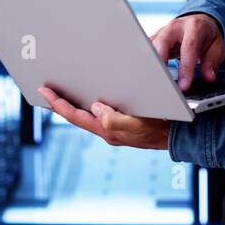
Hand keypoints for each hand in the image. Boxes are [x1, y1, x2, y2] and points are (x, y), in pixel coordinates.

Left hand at [37, 85, 170, 149]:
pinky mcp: (123, 123)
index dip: (58, 104)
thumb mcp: (138, 123)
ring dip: (73, 103)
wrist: (181, 135)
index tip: (44, 91)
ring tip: (59, 92)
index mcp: (108, 130)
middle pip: (78, 116)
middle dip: (60, 103)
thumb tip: (95, 107)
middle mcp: (108, 130)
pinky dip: (88, 105)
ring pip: (87, 115)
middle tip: (44, 89)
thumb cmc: (162, 128)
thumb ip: (115, 119)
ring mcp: (115, 128)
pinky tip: (88, 98)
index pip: (77, 116)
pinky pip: (99, 114)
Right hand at [148, 12, 224, 91]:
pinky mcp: (154, 39)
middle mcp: (175, 27)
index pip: (188, 47)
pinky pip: (146, 50)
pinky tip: (147, 74)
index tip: (183, 86)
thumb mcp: (217, 47)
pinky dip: (145, 62)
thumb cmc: (207, 35)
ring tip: (152, 83)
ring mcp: (162, 32)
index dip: (185, 68)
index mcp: (194, 27)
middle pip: (162, 43)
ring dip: (149, 64)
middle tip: (161, 84)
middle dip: (159, 64)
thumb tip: (208, 77)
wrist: (200, 21)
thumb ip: (212, 62)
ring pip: (149, 46)